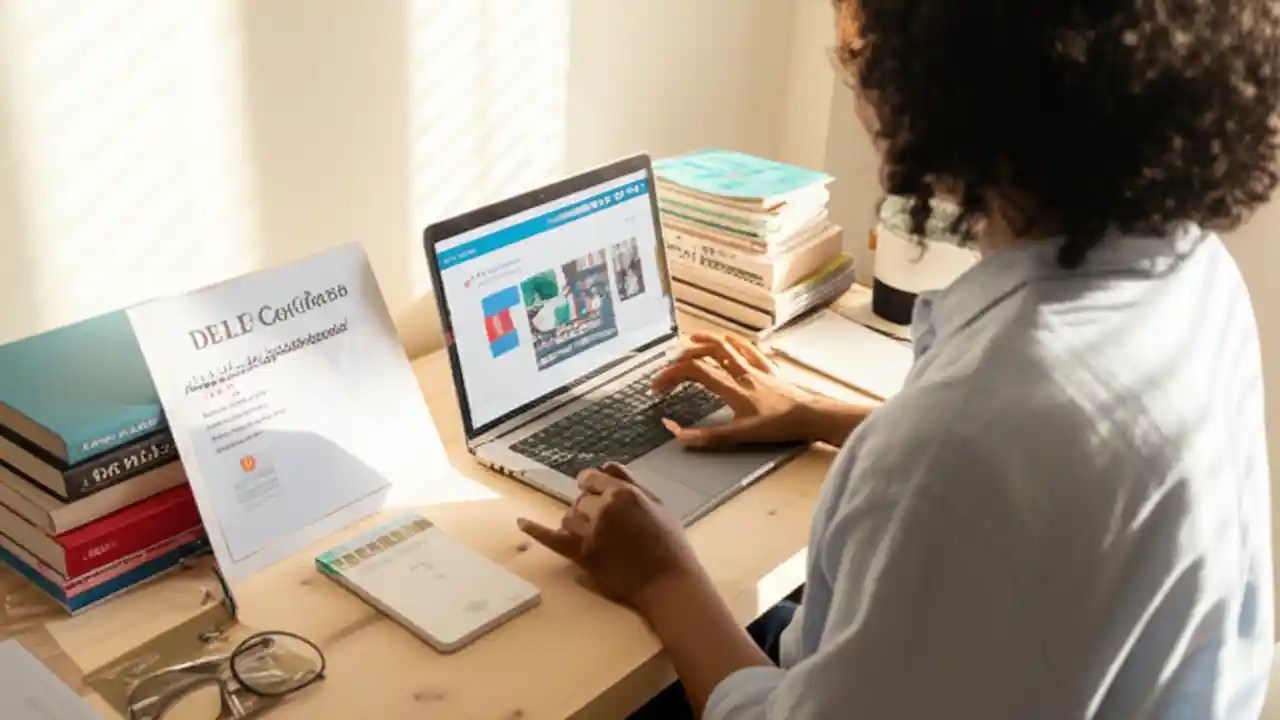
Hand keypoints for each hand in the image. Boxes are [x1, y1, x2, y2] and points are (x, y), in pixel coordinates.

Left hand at [517, 463, 701, 609]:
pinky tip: (521, 522)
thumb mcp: (657, 504)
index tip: (597, 494)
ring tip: (595, 534)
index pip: (591, 478)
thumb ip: (630, 481)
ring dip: (577, 522)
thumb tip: (605, 465)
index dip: (593, 486)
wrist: (667, 582)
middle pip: (580, 499)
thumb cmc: (669, 542)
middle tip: (606, 523)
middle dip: (589, 506)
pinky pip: (551, 538)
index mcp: (622, 493)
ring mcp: (589, 533)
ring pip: (568, 517)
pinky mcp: (581, 555)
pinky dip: (534, 530)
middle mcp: (602, 509)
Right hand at [652, 333, 851, 447]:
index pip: (694, 371)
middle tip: (670, 365)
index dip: (670, 375)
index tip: (656, 387)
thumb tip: (675, 433)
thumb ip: (705, 436)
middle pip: (707, 352)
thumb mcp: (740, 436)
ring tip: (690, 340)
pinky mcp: (771, 368)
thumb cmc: (780, 425)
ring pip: (727, 344)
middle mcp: (741, 371)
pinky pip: (749, 348)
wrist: (814, 415)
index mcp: (731, 387)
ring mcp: (756, 367)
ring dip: (706, 339)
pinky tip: (730, 338)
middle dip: (684, 355)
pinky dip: (735, 341)